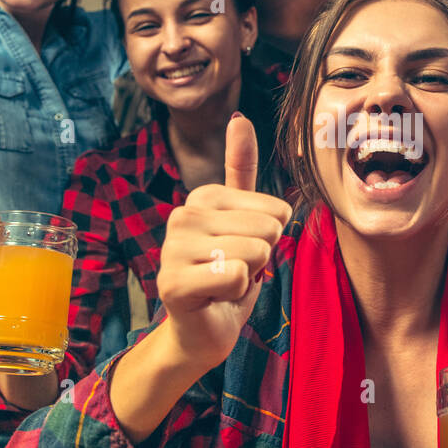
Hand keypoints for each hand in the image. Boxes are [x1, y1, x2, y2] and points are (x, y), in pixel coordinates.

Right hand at [157, 115, 291, 371]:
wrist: (204, 329)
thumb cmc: (229, 273)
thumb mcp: (244, 220)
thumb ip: (242, 170)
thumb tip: (240, 118)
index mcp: (202, 197)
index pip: (275, 211)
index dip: (270, 239)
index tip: (241, 251)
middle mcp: (181, 216)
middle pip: (266, 231)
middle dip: (261, 258)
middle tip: (233, 271)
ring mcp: (172, 248)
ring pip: (254, 253)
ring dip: (248, 277)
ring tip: (223, 284)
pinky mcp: (172, 283)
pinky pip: (237, 276)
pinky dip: (235, 294)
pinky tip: (215, 298)